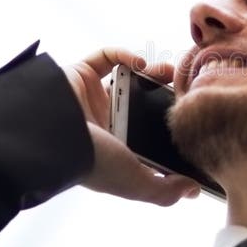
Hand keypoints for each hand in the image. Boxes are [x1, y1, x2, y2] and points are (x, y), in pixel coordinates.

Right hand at [63, 47, 200, 205]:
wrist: (53, 133)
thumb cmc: (92, 161)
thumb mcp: (133, 183)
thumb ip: (164, 191)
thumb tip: (192, 191)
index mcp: (116, 148)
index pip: (149, 136)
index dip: (169, 127)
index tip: (191, 117)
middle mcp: (105, 123)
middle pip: (143, 103)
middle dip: (165, 95)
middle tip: (183, 89)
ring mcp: (93, 98)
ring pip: (129, 80)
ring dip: (151, 73)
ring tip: (168, 72)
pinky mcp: (81, 74)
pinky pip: (106, 57)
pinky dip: (123, 55)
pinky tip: (140, 64)